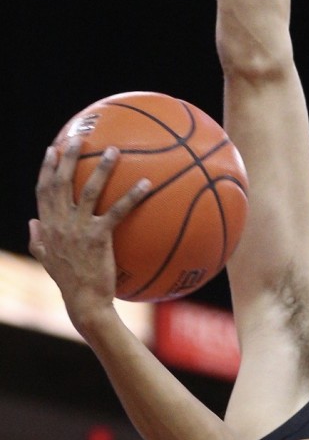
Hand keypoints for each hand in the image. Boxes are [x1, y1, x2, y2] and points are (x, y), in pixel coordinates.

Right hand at [29, 141, 148, 325]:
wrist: (84, 301)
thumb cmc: (69, 282)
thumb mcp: (46, 259)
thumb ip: (37, 239)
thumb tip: (32, 222)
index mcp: (47, 226)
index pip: (43, 191)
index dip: (47, 169)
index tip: (52, 150)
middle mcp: (60, 223)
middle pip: (61, 183)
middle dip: (69, 158)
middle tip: (79, 138)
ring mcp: (78, 229)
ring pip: (89, 191)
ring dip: (101, 168)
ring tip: (114, 150)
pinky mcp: (99, 237)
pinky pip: (117, 211)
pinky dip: (132, 195)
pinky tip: (146, 183)